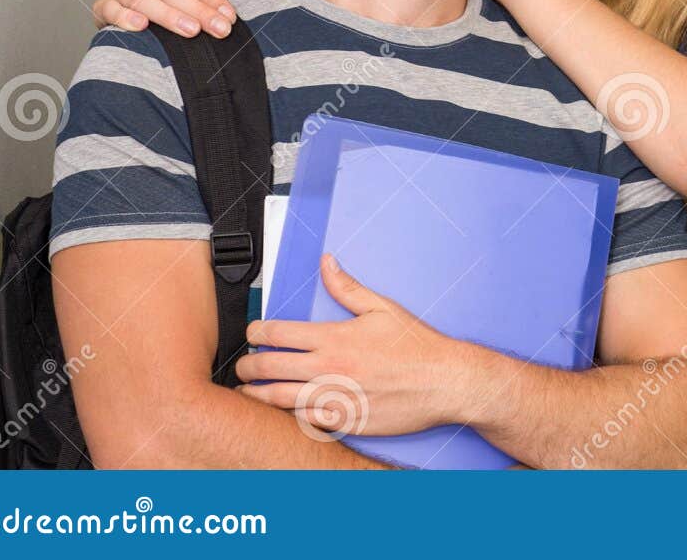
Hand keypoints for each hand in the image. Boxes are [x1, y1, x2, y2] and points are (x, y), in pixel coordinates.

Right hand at [92, 0, 234, 37]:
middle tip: (219, 29)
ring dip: (170, 16)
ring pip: (145, 0)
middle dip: (199, 10)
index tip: (228, 15)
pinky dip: (126, 18)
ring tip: (192, 31)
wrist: (125, 6)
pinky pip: (113, 11)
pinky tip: (142, 26)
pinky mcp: (103, 6)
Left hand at [236, 254, 471, 436]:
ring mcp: (334, 399)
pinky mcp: (343, 423)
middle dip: (247, 367)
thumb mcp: (383, 308)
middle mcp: (329, 370)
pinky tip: (280, 413)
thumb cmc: (417, 346)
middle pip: (268, 369)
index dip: (255, 333)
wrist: (444, 382)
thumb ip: (348, 287)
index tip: (252, 334)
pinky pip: (302, 422)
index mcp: (334, 338)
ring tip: (247, 393)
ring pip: (277, 400)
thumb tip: (326, 263)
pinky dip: (285, 417)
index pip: (277, 334)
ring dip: (256, 396)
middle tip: (242, 367)